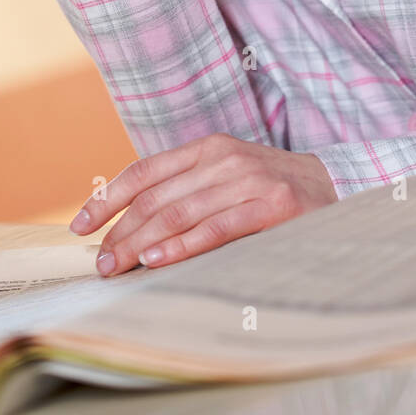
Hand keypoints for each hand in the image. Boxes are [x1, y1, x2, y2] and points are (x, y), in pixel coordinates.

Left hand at [68, 133, 337, 274]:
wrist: (335, 187)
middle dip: (120, 231)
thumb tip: (128, 227)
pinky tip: (157, 260)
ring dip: (141, 242)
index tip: (80, 226)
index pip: (144, 171)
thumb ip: (185, 191)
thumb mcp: (225, 177)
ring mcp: (249, 179)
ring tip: (116, 266)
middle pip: (156, 197)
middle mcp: (223, 158)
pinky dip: (182, 245)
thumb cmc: (269, 191)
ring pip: (180, 213)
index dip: (108, 199)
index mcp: (207, 148)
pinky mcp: (272, 205)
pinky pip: (216, 228)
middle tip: (98, 263)